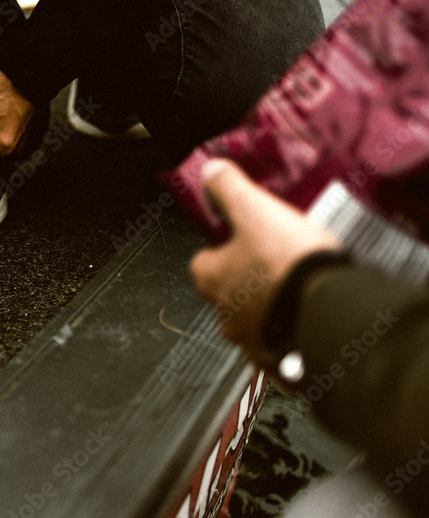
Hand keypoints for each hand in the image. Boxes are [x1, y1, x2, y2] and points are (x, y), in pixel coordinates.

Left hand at [189, 159, 340, 367]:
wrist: (330, 313)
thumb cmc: (289, 264)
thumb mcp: (254, 210)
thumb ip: (228, 189)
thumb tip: (209, 172)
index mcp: (211, 278)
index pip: (202, 260)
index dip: (222, 247)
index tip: (244, 237)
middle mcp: (224, 314)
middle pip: (228, 292)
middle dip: (247, 279)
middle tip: (276, 262)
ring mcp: (251, 340)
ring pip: (254, 318)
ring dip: (270, 305)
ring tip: (298, 288)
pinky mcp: (280, 361)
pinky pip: (279, 344)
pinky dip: (290, 331)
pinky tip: (310, 315)